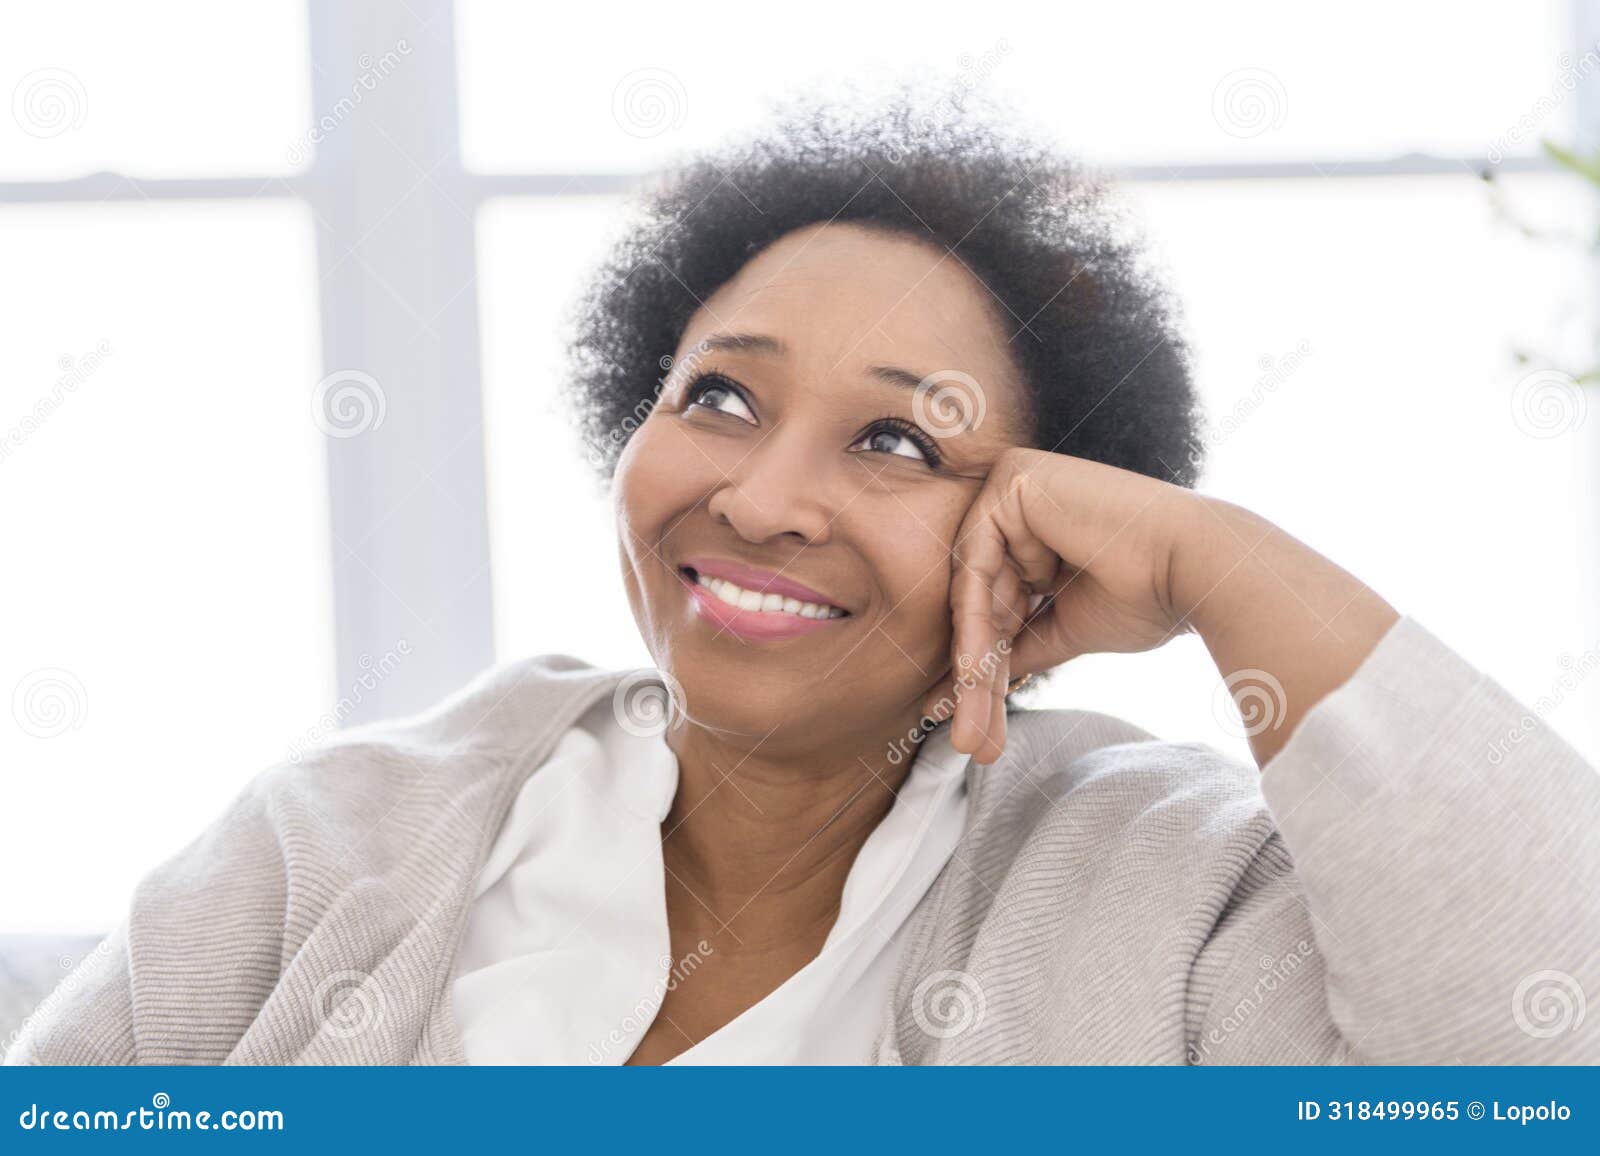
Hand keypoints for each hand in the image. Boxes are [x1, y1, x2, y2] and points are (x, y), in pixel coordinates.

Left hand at [928, 447, 1398, 767]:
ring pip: (974, 592)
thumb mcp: (1066, 629)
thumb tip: (969, 685)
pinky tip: (971, 677)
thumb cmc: (1150, 596)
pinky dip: (974, 625)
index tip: (971, 727)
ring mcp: (1013, 484)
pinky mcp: (1012, 480)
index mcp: (1038, 530)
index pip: (996, 604)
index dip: (983, 668)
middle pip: (982, 601)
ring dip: (971, 666)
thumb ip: (1018, 644)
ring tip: (971, 730)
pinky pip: (976, 566)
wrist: (1197, 568)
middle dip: (974, 678)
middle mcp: (1022, 502)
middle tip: (967, 742)